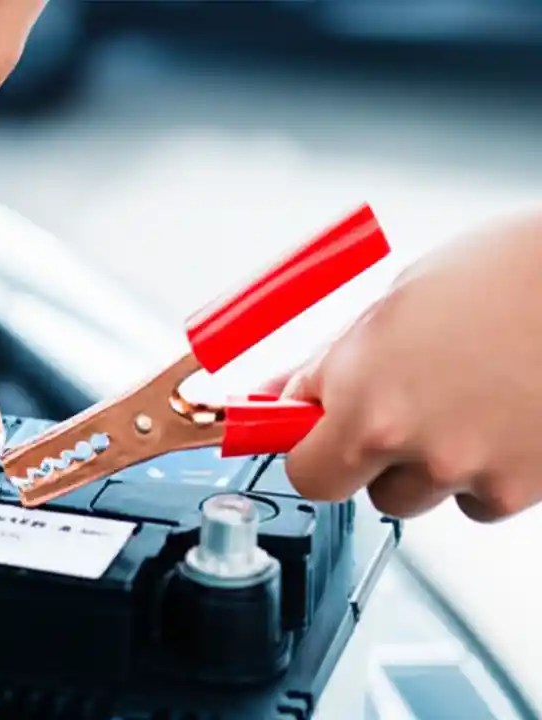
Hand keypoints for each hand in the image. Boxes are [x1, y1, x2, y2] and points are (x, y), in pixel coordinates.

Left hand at [272, 210, 541, 522]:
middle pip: (351, 488)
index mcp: (363, 394)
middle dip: (357, 456)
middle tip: (386, 409)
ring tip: (462, 399)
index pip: (302, 469)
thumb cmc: (504, 274)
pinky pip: (476, 498)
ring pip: (415, 493)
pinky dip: (482, 469)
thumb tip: (280, 396)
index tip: (311, 431)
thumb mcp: (393, 305)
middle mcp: (409, 442)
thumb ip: (332, 364)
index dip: (306, 446)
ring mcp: (468, 471)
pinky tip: (502, 416)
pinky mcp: (519, 490)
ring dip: (422, 462)